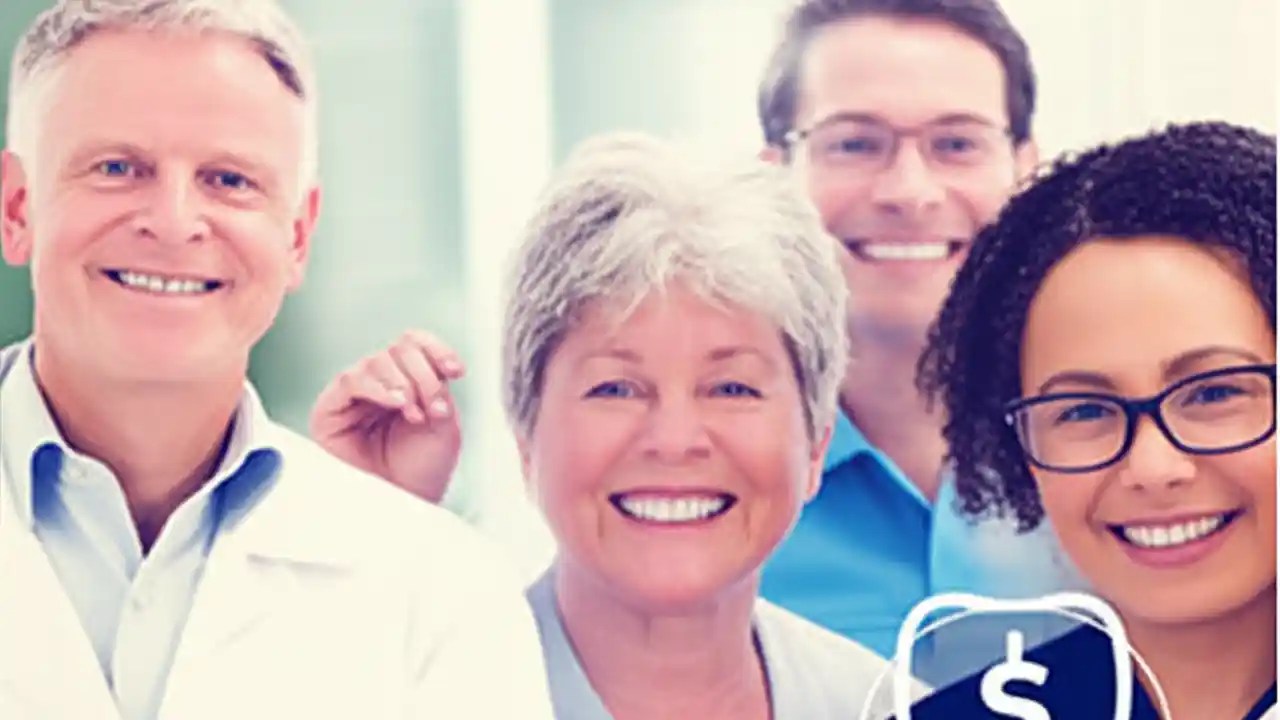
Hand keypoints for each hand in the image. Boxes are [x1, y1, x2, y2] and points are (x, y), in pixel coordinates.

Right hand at [309, 331, 463, 502]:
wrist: (403, 505)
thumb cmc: (421, 470)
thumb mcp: (443, 423)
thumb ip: (436, 386)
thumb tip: (426, 363)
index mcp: (408, 381)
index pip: (415, 344)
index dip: (437, 350)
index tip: (456, 371)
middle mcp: (379, 384)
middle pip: (400, 349)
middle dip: (423, 375)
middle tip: (433, 408)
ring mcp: (353, 395)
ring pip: (377, 361)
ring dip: (404, 384)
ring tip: (415, 414)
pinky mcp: (330, 409)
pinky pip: (351, 379)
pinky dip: (378, 387)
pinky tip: (396, 403)